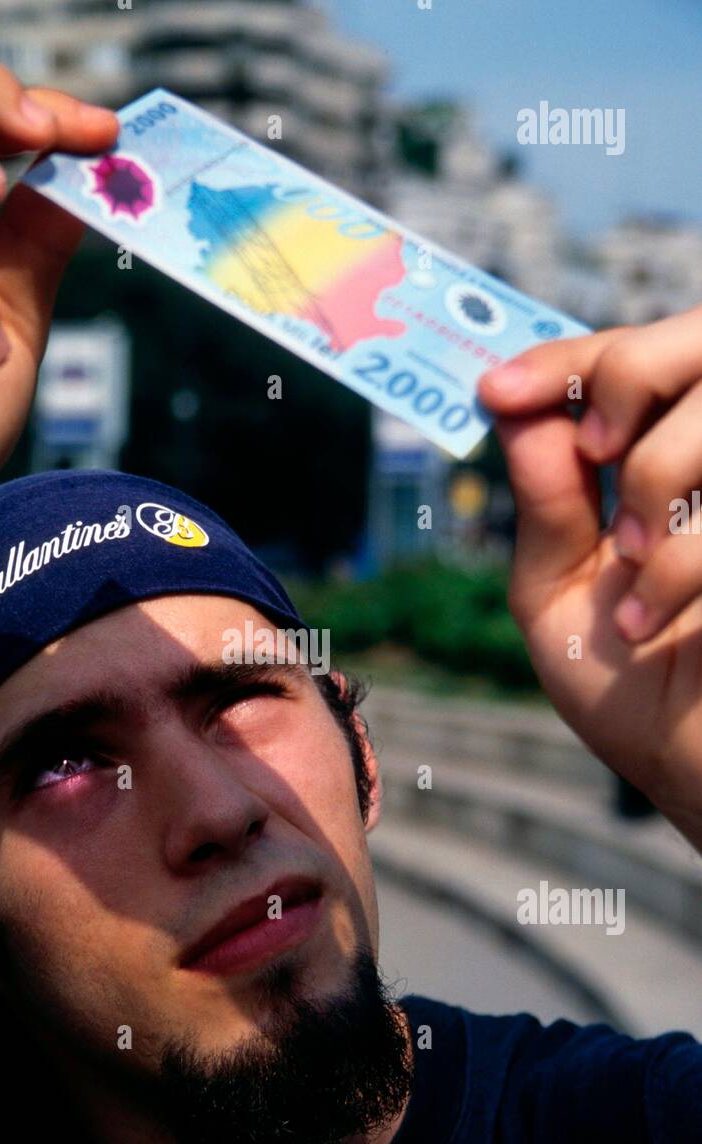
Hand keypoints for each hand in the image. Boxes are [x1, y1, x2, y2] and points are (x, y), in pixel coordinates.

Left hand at [478, 305, 701, 846]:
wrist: (687, 767)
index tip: (499, 389)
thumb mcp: (556, 591)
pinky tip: (649, 619)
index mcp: (658, 457)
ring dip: (655, 475)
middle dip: (628, 373)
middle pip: (696, 338)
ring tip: (626, 556)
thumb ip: (544, 502)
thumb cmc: (627, 684)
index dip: (565, 358)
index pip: (627, 358)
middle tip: (593, 442)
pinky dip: (677, 565)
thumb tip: (515, 404)